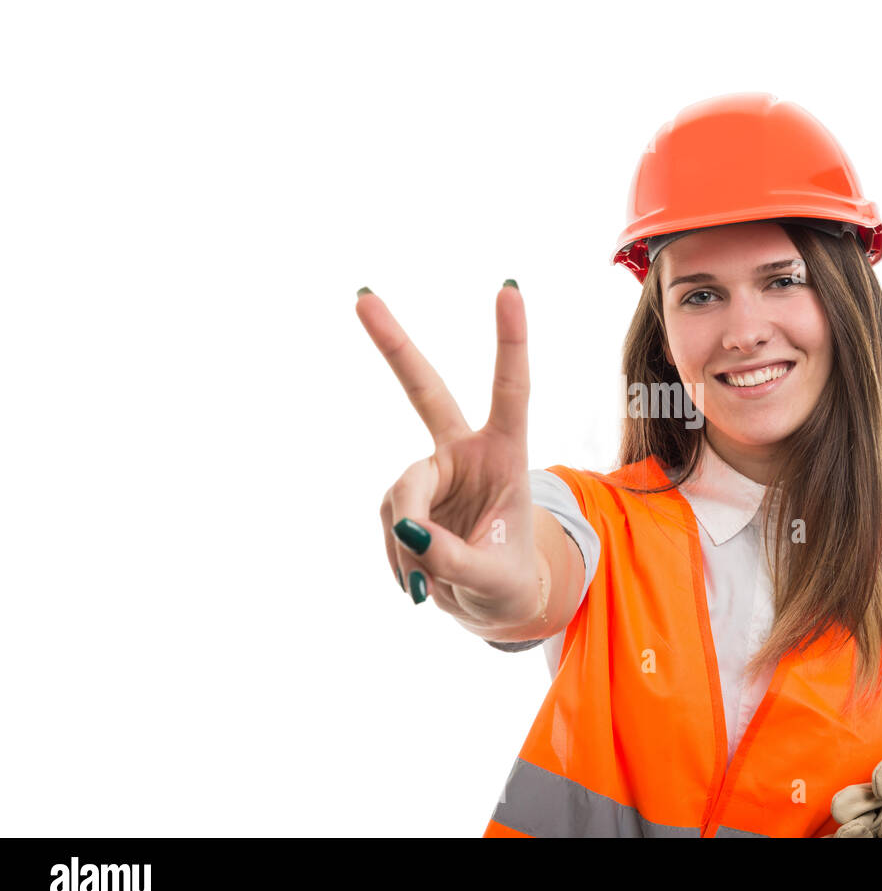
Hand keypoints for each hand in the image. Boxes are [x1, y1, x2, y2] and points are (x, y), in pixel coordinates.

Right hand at [355, 283, 544, 635]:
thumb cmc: (508, 582)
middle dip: (393, 344)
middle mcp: (464, 453)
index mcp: (506, 455)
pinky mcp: (403, 499)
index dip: (511, 341)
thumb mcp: (494, 580)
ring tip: (429, 586)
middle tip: (362, 295)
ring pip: (403, 496)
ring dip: (410, 544)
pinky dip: (400, 560)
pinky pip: (391, 525)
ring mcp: (430, 474)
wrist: (489, 603)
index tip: (508, 287)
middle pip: (424, 392)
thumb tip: (408, 531)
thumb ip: (454, 557)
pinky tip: (416, 585)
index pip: (511, 391)